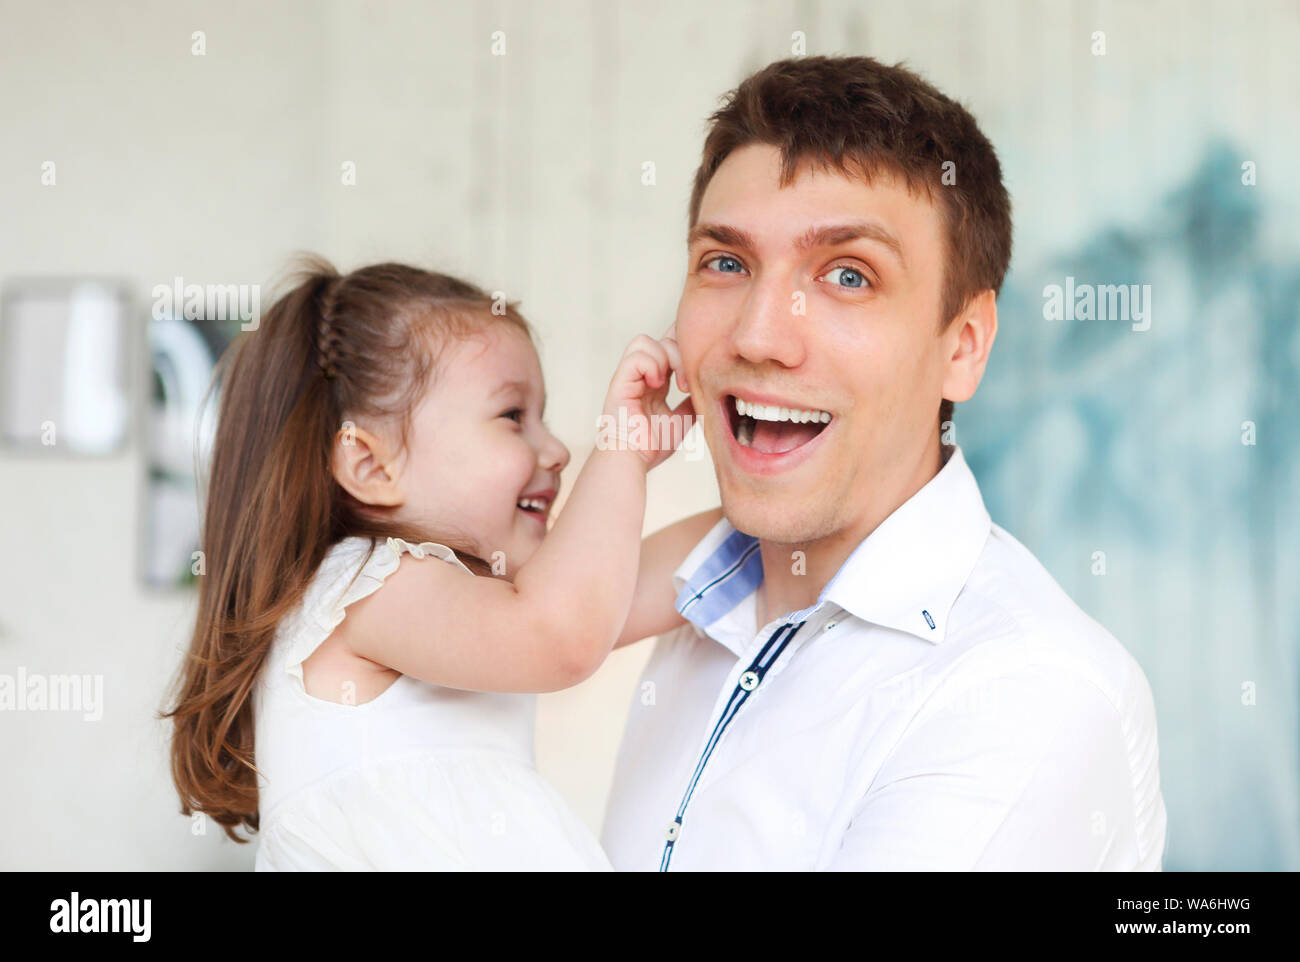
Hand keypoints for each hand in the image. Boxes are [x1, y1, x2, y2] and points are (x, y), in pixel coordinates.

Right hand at [599, 333, 695, 468]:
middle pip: (661, 339)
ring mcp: (628, 377)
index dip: (682, 344)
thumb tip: (704, 395)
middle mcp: (640, 376)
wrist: (631, 461)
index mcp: (654, 383)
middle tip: (688, 384)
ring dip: (666, 357)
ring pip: (645, 341)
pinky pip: (636, 356)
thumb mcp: (681, 422)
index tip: (701, 356)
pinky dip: (651, 365)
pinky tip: (657, 385)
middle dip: (680, 352)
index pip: (668, 348)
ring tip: (675, 384)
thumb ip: (690, 405)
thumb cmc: (650, 447)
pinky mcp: (619, 382)